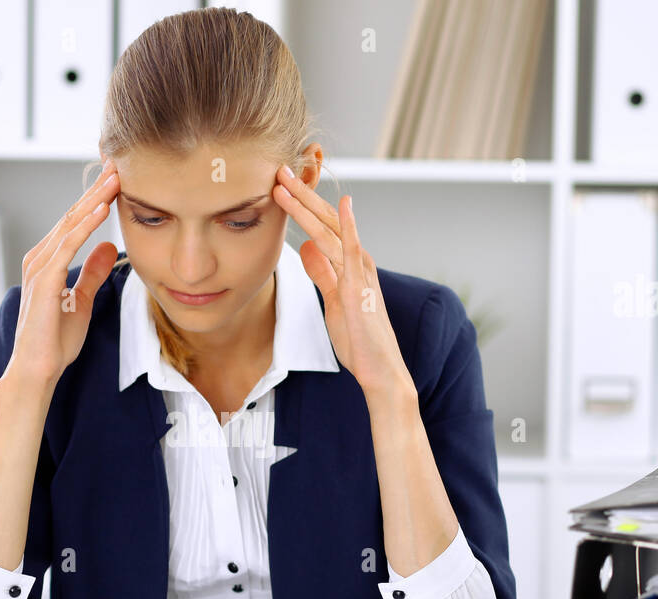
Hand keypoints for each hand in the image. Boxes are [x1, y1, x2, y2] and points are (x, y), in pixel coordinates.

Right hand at [4, 161, 122, 389]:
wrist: (38, 369)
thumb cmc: (55, 340)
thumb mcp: (82, 300)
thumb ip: (93, 272)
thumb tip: (110, 246)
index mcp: (47, 261)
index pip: (75, 222)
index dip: (96, 199)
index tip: (118, 179)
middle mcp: (39, 257)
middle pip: (72, 215)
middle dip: (96, 190)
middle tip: (119, 165)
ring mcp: (39, 267)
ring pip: (69, 224)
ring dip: (93, 199)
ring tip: (115, 178)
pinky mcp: (44, 280)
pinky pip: (67, 245)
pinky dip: (85, 225)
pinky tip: (101, 209)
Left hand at [271, 165, 412, 400]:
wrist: (379, 369)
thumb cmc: (359, 339)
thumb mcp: (332, 299)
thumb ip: (322, 272)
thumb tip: (306, 247)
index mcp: (349, 263)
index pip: (321, 226)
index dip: (301, 204)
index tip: (280, 185)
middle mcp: (357, 261)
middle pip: (325, 220)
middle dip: (301, 194)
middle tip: (278, 169)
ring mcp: (361, 272)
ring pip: (331, 230)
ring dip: (309, 205)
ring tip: (287, 183)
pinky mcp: (362, 288)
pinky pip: (354, 252)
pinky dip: (349, 227)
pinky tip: (343, 205)